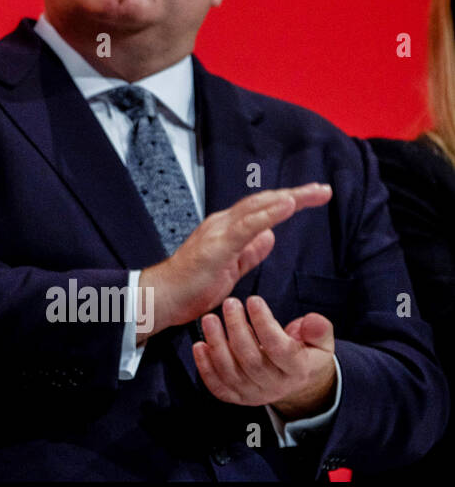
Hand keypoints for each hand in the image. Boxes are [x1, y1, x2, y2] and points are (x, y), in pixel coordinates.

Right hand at [139, 183, 331, 340]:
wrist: (163, 296)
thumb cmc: (191, 285)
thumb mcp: (230, 267)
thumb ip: (250, 252)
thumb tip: (271, 236)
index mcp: (225, 229)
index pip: (260, 209)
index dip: (286, 202)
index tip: (312, 197)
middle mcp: (221, 223)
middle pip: (263, 202)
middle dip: (295, 195)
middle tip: (323, 190)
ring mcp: (218, 232)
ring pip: (257, 208)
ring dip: (288, 199)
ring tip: (313, 193)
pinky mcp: (217, 246)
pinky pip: (247, 226)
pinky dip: (269, 214)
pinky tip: (287, 206)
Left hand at [193, 296, 336, 417]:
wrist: (295, 383)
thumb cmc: (304, 353)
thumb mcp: (320, 342)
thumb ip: (318, 330)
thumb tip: (313, 321)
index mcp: (297, 370)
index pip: (279, 348)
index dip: (265, 323)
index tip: (253, 299)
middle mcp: (275, 385)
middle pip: (251, 359)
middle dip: (237, 328)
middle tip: (230, 302)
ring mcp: (254, 394)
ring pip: (230, 372)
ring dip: (216, 344)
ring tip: (209, 318)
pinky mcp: (236, 397)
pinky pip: (217, 386)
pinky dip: (205, 367)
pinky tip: (199, 345)